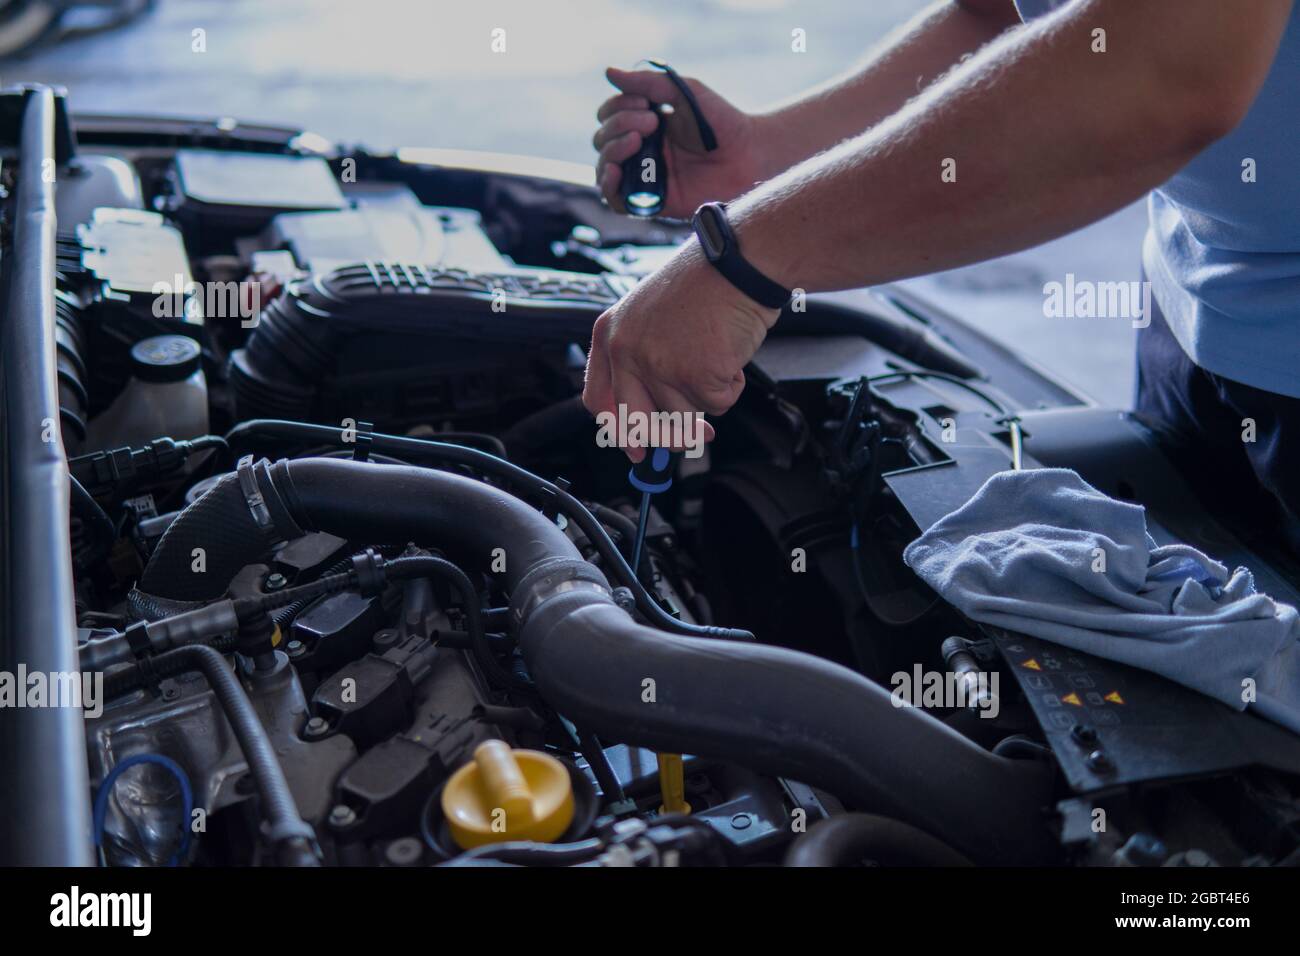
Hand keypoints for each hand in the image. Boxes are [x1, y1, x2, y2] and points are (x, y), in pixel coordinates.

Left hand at [582, 241, 779, 460]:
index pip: (597, 399)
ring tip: (717, 350)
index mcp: (608, 333)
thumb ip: (642, 360)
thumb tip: (651, 415)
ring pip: (683, 413)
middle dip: (669, 437)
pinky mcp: (694, 374)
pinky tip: (730, 351)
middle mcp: (625, 350)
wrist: (740, 260)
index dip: (618, 430)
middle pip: (637, 421)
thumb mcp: (651, 315)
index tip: (636, 449)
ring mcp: (658, 364)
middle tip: (697, 436)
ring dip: (709, 393)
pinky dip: (731, 385)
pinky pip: (717, 404)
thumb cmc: (706, 280)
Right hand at [593, 66, 763, 217]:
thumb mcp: (684, 91)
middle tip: (652, 122)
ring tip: (636, 141)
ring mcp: (646, 176)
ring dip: (612, 150)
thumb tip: (608, 72)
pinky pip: (616, 200)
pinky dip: (608, 186)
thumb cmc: (721, 122)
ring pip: (605, 167)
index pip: (610, 115)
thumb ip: (648, 82)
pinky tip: (615, 171)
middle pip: (603, 139)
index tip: (646, 102)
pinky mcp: (654, 202)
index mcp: (646, 122)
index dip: (618, 106)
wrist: (749, 155)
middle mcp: (642, 150)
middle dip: (619, 125)